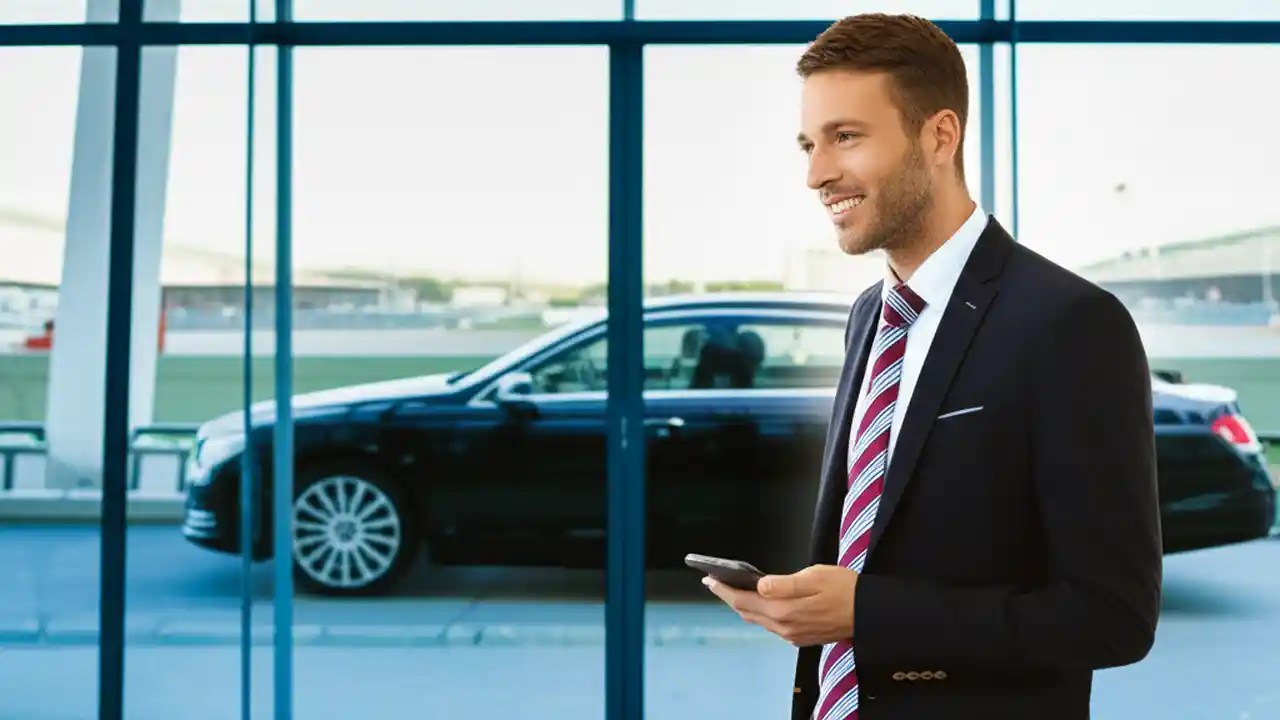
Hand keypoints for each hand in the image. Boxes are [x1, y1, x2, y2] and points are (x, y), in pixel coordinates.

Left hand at [702, 564, 857, 646]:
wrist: (869, 613)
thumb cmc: (845, 589)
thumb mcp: (813, 576)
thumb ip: (783, 583)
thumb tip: (760, 585)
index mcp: (784, 610)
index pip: (743, 600)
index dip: (723, 589)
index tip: (710, 579)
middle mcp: (785, 627)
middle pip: (747, 612)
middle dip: (729, 597)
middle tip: (716, 583)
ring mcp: (792, 634)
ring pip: (759, 620)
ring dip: (744, 605)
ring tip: (733, 590)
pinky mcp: (801, 637)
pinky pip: (773, 625)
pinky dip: (760, 613)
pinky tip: (760, 602)